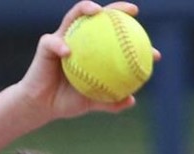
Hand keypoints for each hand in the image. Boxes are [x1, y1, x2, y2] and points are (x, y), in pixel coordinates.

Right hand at [16, 2, 155, 120]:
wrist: (41, 105)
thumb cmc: (67, 101)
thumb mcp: (91, 102)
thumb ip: (110, 102)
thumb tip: (131, 101)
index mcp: (93, 49)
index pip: (115, 36)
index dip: (134, 39)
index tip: (152, 48)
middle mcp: (79, 38)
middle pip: (99, 15)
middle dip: (117, 8)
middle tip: (132, 11)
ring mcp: (62, 38)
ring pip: (74, 15)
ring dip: (85, 9)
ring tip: (96, 12)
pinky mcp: (46, 45)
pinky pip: (53, 43)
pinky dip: (60, 46)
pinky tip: (67, 52)